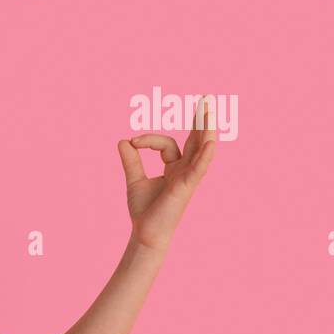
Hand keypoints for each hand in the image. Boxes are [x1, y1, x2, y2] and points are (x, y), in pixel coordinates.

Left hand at [117, 94, 217, 251]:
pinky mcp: (186, 186)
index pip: (167, 144)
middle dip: (201, 122)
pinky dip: (204, 156)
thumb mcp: (135, 180)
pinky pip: (198, 169)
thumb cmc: (144, 210)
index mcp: (175, 168)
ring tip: (210, 111)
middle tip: (206, 101)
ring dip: (206, 130)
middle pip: (196, 142)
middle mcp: (185, 171)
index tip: (132, 142)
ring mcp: (188, 178)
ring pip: (201, 150)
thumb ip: (132, 160)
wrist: (145, 232)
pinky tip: (210, 143)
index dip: (149, 139)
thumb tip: (123, 140)